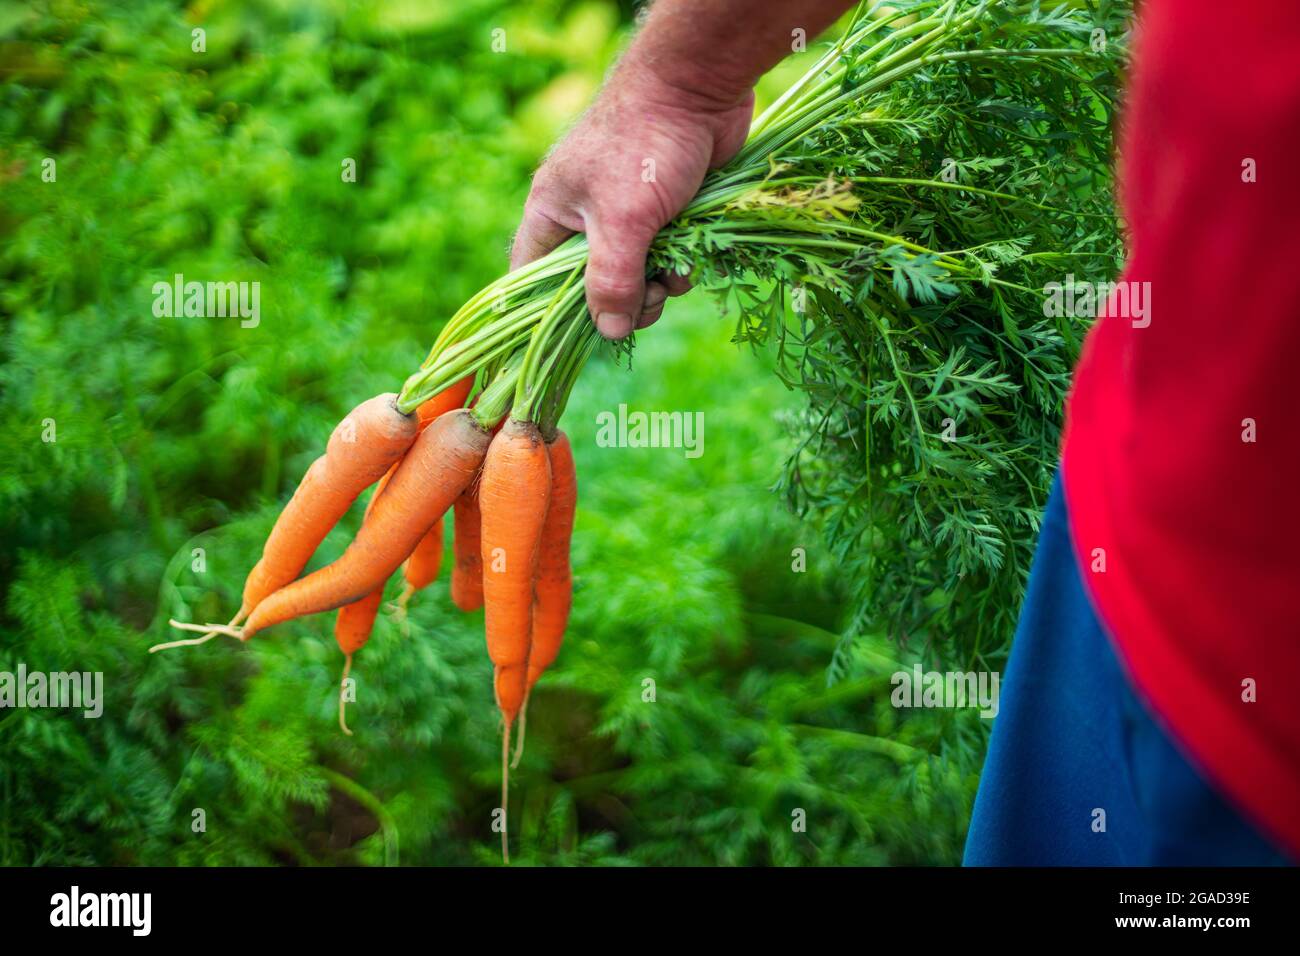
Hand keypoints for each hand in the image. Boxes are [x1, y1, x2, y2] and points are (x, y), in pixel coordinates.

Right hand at [511, 68, 753, 338]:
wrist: (700, 87)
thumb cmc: (646, 146)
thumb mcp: (623, 221)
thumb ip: (613, 280)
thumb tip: (610, 332)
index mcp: (552, 212)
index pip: (532, 276)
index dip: (546, 310)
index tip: (576, 335)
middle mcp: (583, 216)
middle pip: (591, 287)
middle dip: (623, 301)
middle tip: (649, 296)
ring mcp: (626, 214)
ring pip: (634, 277)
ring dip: (657, 285)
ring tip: (674, 270)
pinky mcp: (664, 212)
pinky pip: (664, 259)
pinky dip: (679, 265)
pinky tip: (693, 255)